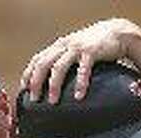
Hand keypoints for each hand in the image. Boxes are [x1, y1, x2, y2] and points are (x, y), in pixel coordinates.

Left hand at [21, 18, 140, 102]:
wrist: (116, 33)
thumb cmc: (94, 47)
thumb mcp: (75, 51)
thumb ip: (64, 62)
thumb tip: (53, 83)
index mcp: (58, 46)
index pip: (37, 59)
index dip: (28, 74)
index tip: (24, 89)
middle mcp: (64, 45)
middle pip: (43, 63)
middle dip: (36, 82)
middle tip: (34, 99)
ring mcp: (77, 47)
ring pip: (59, 66)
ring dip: (54, 85)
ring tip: (53, 102)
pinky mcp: (91, 51)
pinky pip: (83, 69)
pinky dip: (80, 83)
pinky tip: (78, 96)